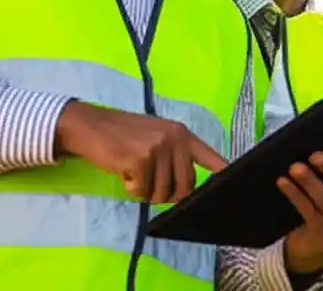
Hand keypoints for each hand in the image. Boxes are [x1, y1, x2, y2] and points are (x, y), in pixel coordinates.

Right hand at [55, 101, 226, 203]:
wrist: (92, 126)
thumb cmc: (124, 135)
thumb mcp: (157, 136)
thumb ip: (175, 155)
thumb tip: (189, 186)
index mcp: (182, 134)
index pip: (210, 157)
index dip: (222, 173)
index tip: (230, 189)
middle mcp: (175, 139)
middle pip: (186, 187)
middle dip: (169, 194)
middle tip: (150, 185)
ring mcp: (158, 148)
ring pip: (162, 193)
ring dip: (146, 191)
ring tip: (135, 172)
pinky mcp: (140, 160)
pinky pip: (141, 191)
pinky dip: (131, 188)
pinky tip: (124, 171)